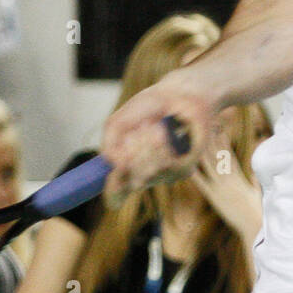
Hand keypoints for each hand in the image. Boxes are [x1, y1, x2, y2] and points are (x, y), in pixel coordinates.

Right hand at [100, 80, 211, 207]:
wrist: (177, 95)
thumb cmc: (147, 110)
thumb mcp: (118, 122)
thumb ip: (109, 143)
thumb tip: (115, 164)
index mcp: (125, 170)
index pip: (115, 197)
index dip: (113, 190)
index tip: (116, 170)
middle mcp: (144, 177)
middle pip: (132, 182)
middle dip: (131, 153)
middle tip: (136, 132)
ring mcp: (164, 175)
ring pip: (148, 173)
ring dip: (146, 145)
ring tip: (152, 127)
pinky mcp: (184, 170)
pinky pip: (168, 165)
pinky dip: (162, 144)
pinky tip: (165, 130)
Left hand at [188, 118, 262, 247]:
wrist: (255, 224)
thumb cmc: (258, 210)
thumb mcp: (257, 191)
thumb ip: (253, 180)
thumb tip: (253, 174)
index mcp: (238, 175)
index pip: (229, 153)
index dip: (223, 139)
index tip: (218, 127)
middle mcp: (228, 177)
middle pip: (217, 153)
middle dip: (210, 138)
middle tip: (202, 124)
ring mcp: (221, 186)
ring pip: (209, 163)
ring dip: (201, 149)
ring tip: (193, 136)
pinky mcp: (214, 197)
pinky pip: (201, 182)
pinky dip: (194, 173)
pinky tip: (186, 164)